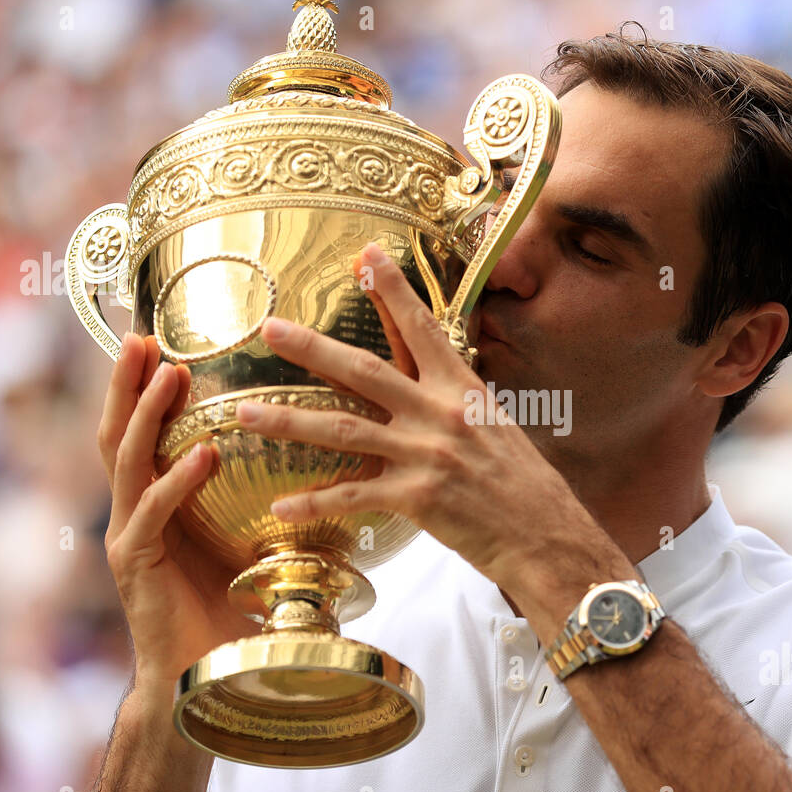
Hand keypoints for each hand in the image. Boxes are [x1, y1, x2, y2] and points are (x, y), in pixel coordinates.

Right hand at [98, 333, 258, 699]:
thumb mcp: (253, 545)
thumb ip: (266, 504)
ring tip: (171, 374)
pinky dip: (176, 482)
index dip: (148, 388)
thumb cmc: (233, 614)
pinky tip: (203, 456)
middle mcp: (134, 511)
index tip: (165, 340)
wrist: (207, 679)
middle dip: (129, 384)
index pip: (146, 432)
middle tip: (146, 337)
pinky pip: (151, 513)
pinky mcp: (134, 566)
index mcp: (158, 503)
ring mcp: (129, 536)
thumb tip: (330, 466)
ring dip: (147, 415)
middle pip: (120, 433)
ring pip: (126, 461)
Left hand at [232, 242, 606, 594]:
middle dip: (312, 347)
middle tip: (271, 329)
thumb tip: (425, 383)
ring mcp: (425, 454)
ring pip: (342, 428)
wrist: (546, 535)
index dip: (391, 290)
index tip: (364, 256)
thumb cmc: (523, 484)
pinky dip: (314, 502)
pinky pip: (352, 494)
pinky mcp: (415, 498)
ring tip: (245, 414)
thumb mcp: (494, 425)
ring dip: (288, 421)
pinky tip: (280, 507)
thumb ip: (453, 402)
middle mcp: (439, 413)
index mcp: (462, 388)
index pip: (420, 328)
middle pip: (364, 370)